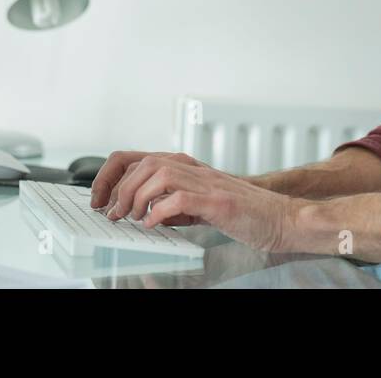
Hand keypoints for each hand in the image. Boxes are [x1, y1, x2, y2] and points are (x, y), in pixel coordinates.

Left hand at [90, 150, 301, 252]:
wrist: (281, 217)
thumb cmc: (243, 212)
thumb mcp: (199, 202)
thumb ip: (173, 201)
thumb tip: (143, 211)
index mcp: (186, 166)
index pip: (137, 156)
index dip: (111, 175)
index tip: (99, 199)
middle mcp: (194, 168)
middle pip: (143, 162)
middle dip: (119, 188)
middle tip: (112, 213)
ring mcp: (207, 182)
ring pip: (157, 174)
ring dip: (136, 197)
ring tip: (130, 218)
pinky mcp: (217, 200)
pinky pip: (179, 198)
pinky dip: (159, 211)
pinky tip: (153, 224)